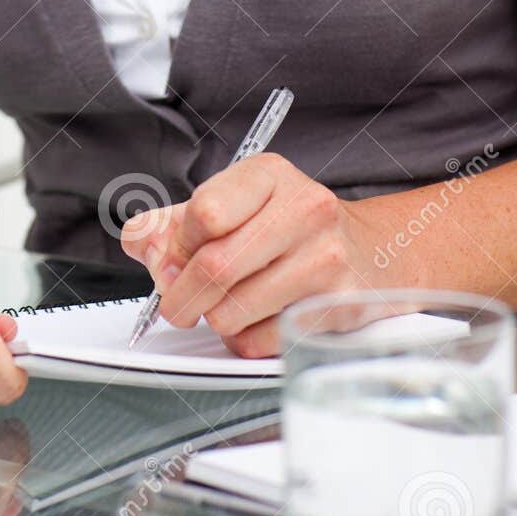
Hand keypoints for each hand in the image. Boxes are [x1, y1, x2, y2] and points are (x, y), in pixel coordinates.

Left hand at [120, 154, 379, 357]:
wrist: (376, 250)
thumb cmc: (291, 227)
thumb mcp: (237, 203)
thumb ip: (176, 222)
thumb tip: (140, 243)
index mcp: (268, 175)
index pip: (204, 213)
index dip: (178, 246)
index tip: (174, 260)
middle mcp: (303, 209)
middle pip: (215, 267)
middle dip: (182, 297)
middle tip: (178, 305)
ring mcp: (325, 258)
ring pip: (234, 310)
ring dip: (216, 320)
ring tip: (227, 307)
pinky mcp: (338, 305)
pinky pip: (263, 340)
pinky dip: (245, 340)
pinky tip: (257, 320)